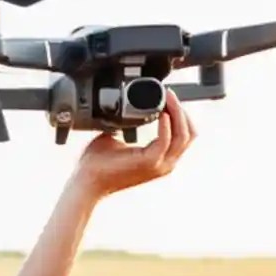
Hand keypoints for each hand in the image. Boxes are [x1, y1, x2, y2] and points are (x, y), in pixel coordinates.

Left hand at [74, 88, 196, 197]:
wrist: (86, 181)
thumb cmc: (98, 164)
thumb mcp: (117, 137)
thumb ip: (128, 124)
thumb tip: (126, 108)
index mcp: (160, 159)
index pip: (184, 135)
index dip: (181, 115)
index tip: (170, 97)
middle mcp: (164, 164)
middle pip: (189, 134)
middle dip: (182, 111)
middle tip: (171, 94)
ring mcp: (158, 165)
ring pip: (183, 136)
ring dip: (178, 114)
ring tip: (168, 98)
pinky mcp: (149, 163)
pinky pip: (165, 140)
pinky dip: (166, 124)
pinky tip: (161, 112)